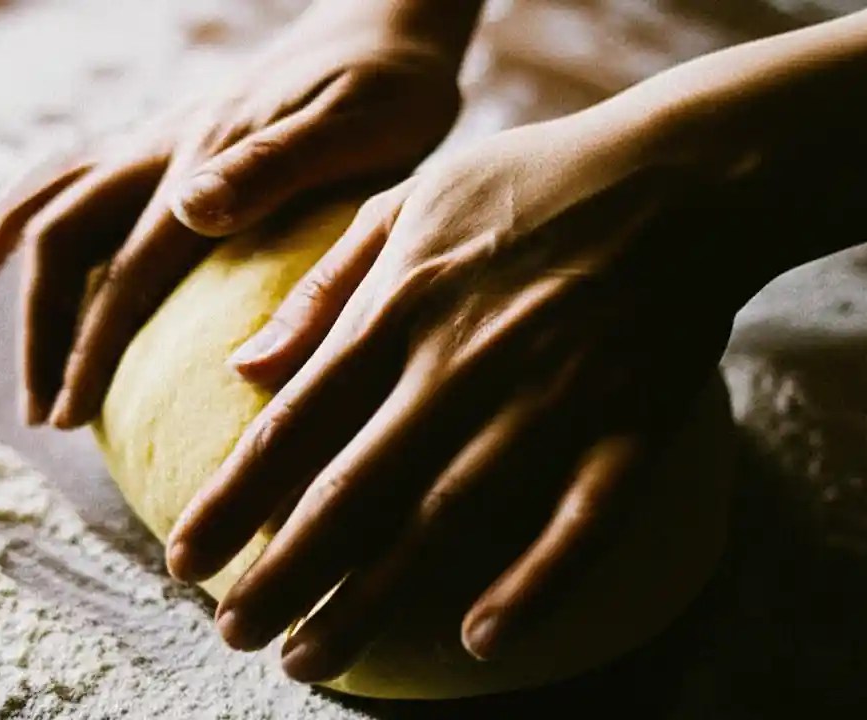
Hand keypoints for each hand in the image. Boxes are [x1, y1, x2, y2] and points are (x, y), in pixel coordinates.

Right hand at [0, 2, 463, 427]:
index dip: (90, 348)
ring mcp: (160, 138)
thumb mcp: (360, 128)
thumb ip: (274, 169)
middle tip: (42, 414)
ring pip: (58, 207)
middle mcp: (167, 147)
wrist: (387, 22)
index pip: (130, 272)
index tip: (67, 414)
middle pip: (66, 241)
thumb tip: (187, 211)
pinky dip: (27, 217)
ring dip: (30, 288)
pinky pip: (75, 177)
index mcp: (209, 160)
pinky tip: (3, 254)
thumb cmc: (393, 88)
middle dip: (45, 334)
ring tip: (22, 362)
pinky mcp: (168, 137)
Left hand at [164, 105, 755, 681]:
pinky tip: (480, 642)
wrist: (682, 172)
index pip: (293, 426)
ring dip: (368, 601)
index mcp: (401, 306)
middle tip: (231, 635)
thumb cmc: (531, 183)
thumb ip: (325, 286)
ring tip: (307, 660)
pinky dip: (533, 586)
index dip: (232, 501)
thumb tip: (245, 365)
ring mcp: (549, 402)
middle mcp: (460, 363)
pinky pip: (580, 525)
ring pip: (443, 522)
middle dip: (280, 574)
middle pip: (350, 491)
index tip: (185, 559)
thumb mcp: (408, 199)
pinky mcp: (631, 430)